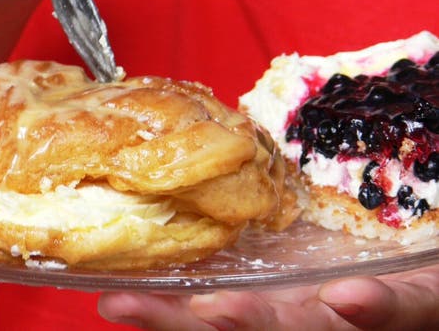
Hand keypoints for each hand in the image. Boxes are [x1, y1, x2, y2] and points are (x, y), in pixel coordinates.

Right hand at [97, 263, 438, 329]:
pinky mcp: (415, 303)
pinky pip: (399, 309)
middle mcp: (309, 322)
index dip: (160, 314)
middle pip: (249, 329)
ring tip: (216, 306)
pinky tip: (345, 294)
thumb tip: (185, 199)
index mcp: (279, 307)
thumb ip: (251, 238)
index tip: (110, 300)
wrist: (429, 282)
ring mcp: (360, 320)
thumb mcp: (302, 253)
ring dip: (262, 321)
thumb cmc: (364, 268)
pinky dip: (373, 305)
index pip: (210, 316)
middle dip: (189, 324)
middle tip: (135, 306)